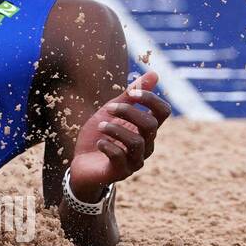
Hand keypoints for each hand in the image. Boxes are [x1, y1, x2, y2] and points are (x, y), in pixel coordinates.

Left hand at [68, 70, 170, 202]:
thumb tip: (154, 73)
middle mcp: (146, 145)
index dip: (150, 99)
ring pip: (136, 142)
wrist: (81, 164)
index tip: (131, 93)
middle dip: (128, 112)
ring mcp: (135, 161)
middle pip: (150, 125)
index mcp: (146, 129)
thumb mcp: (111, 112)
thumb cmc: (99, 136)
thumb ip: (129, 96)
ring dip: (115, 129)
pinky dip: (108, 146)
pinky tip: (99, 143)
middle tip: (108, 109)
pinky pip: (120, 158)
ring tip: (100, 126)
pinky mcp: (121, 172)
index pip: (163, 111)